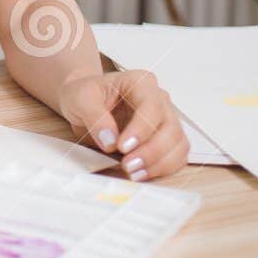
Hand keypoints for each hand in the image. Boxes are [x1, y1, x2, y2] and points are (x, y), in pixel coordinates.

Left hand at [57, 69, 189, 180]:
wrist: (85, 102)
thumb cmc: (85, 95)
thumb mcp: (80, 99)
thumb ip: (94, 117)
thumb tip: (110, 140)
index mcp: (140, 83)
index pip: (151, 106)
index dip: (141, 129)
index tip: (122, 147)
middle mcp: (159, 99)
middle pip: (171, 128)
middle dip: (152, 151)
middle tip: (128, 165)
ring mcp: (166, 119)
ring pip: (178, 144)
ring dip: (160, 163)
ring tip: (134, 173)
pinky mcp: (166, 139)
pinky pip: (176, 156)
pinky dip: (163, 168)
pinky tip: (142, 174)